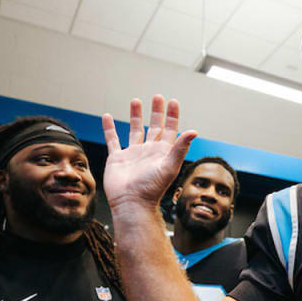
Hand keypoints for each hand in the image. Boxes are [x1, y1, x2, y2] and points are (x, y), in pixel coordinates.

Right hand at [100, 95, 196, 212]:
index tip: (173, 101)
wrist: (131, 203)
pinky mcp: (117, 158)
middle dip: (156, 112)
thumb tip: (194, 131)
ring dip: (136, 116)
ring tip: (136, 101)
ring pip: (135, 130)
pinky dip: (109, 128)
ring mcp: (133, 154)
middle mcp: (149, 151)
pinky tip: (108, 117)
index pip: (170, 129)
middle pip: (154, 127)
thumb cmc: (152, 189)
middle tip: (157, 97)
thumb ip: (180, 148)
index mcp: (162, 153)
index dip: (172, 116)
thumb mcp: (169, 166)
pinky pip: (113, 140)